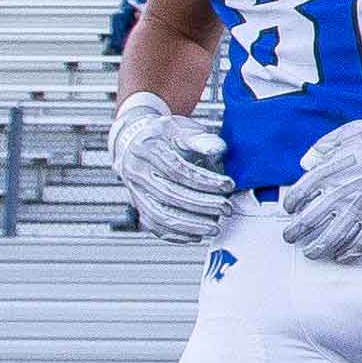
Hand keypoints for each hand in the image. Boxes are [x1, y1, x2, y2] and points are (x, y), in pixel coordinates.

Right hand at [109, 93, 235, 244]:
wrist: (134, 142)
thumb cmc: (162, 135)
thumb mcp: (180, 127)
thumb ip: (200, 138)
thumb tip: (218, 149)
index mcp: (147, 148)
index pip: (177, 169)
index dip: (204, 180)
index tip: (227, 185)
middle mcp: (136, 171)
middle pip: (169, 195)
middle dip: (202, 205)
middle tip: (226, 208)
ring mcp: (135, 192)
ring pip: (160, 215)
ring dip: (190, 225)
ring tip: (215, 227)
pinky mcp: (138, 207)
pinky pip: (155, 226)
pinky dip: (176, 234)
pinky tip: (196, 235)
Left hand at [279, 86, 361, 264]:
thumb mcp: (344, 134)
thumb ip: (322, 148)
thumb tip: (306, 162)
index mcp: (328, 173)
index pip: (299, 194)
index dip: (291, 204)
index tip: (290, 209)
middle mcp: (339, 195)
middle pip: (309, 221)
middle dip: (295, 232)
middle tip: (290, 237)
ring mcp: (359, 211)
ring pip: (332, 238)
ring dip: (318, 248)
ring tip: (311, 253)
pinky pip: (361, 244)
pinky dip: (349, 253)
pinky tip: (341, 256)